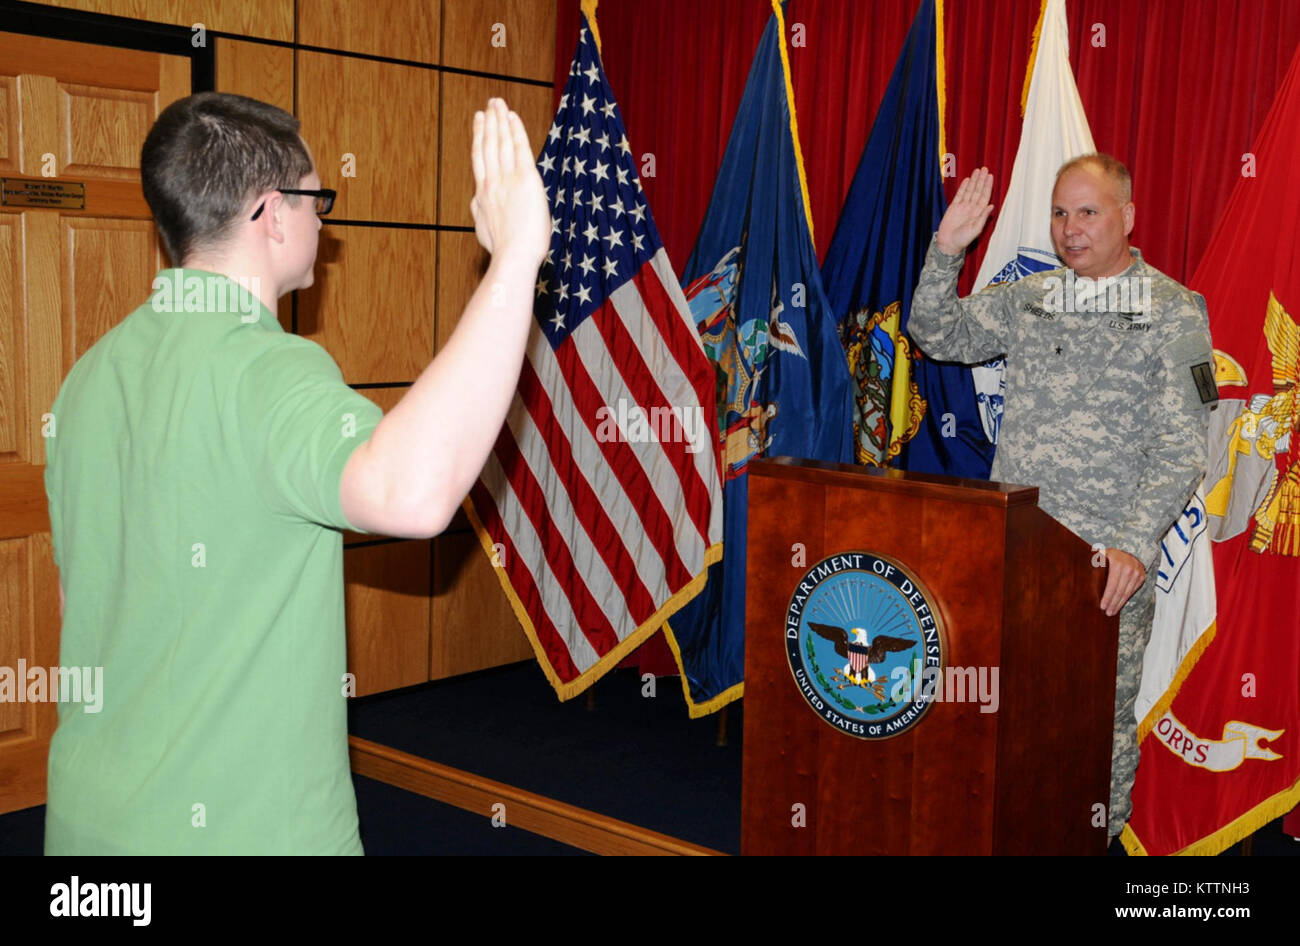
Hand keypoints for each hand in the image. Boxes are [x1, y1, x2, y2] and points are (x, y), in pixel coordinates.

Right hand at [469, 98, 549, 266]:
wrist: (513, 257)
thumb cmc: (505, 252)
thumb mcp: (484, 231)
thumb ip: (480, 213)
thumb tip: (476, 204)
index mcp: (481, 196)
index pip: (480, 160)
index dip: (479, 139)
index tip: (480, 123)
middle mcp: (490, 183)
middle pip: (488, 146)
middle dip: (488, 123)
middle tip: (488, 105)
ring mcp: (506, 179)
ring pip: (501, 142)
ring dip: (499, 120)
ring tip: (497, 103)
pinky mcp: (525, 179)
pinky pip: (519, 148)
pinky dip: (515, 130)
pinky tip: (512, 116)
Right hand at [936, 167, 994, 255]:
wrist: (948, 243)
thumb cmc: (962, 240)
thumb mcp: (975, 230)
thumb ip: (983, 217)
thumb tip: (991, 205)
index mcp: (978, 213)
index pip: (984, 196)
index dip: (987, 186)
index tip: (989, 176)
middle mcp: (972, 208)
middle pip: (978, 191)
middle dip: (981, 180)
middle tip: (985, 169)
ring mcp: (963, 207)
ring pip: (969, 191)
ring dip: (974, 181)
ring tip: (977, 171)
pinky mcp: (954, 207)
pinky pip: (960, 195)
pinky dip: (963, 187)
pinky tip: (967, 180)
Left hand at [1100, 547, 1145, 616]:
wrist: (1129, 551)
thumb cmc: (1110, 556)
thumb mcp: (1101, 556)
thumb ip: (1094, 563)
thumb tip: (1081, 572)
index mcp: (1117, 563)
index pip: (1112, 585)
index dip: (1107, 597)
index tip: (1102, 606)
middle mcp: (1129, 568)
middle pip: (1120, 591)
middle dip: (1113, 603)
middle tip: (1107, 613)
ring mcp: (1137, 573)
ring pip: (1126, 593)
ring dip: (1119, 604)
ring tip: (1112, 612)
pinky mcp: (1141, 577)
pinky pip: (1132, 591)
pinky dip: (1125, 599)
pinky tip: (1119, 604)